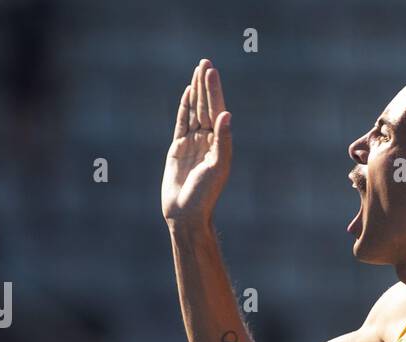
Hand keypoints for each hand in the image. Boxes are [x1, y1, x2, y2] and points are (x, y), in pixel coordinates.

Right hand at [162, 58, 231, 223]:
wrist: (185, 214)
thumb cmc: (204, 196)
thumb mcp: (216, 168)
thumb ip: (222, 142)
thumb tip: (226, 115)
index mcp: (220, 144)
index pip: (217, 111)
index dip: (213, 91)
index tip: (211, 71)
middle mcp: (208, 142)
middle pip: (206, 107)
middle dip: (206, 85)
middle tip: (205, 62)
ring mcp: (193, 144)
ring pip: (195, 112)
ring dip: (196, 92)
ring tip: (198, 71)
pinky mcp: (179, 149)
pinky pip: (182, 123)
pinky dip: (185, 108)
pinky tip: (188, 93)